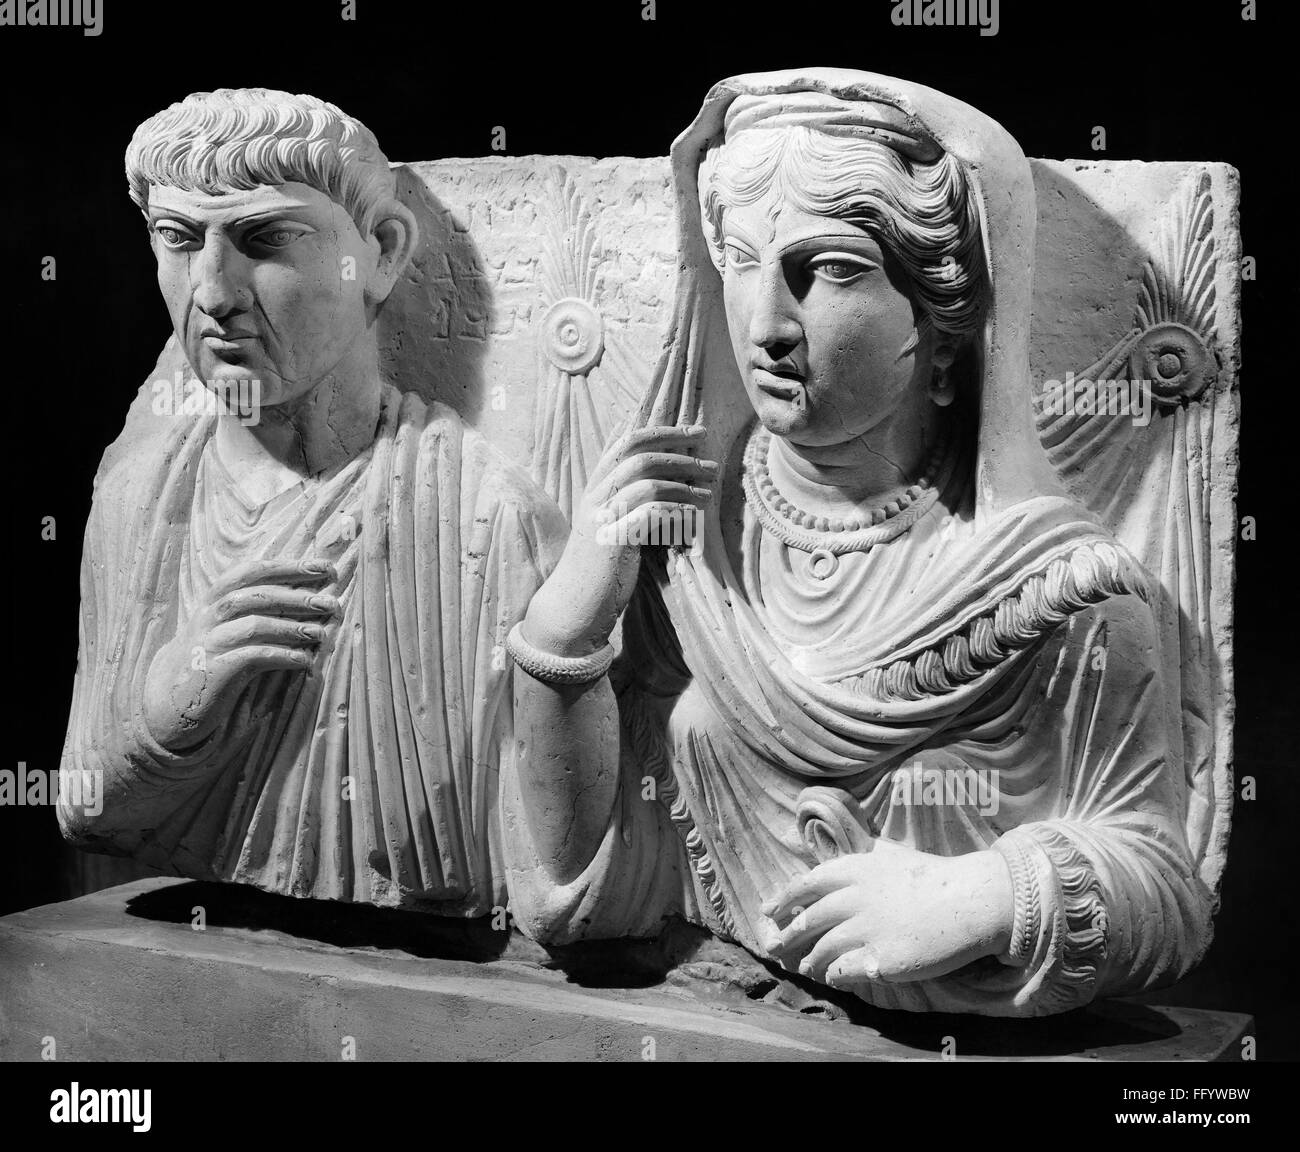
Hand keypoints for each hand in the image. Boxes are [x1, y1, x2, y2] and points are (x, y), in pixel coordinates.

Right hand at [143, 558, 339, 751]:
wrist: (167, 702)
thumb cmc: (209, 659)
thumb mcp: (225, 628)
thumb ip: (256, 610)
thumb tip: (310, 596)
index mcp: (214, 599)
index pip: (253, 572)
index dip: (289, 566)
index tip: (324, 567)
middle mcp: (209, 616)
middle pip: (258, 595)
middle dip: (298, 596)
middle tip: (330, 603)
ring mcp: (209, 642)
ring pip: (256, 624)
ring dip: (293, 627)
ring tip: (321, 633)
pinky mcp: (213, 671)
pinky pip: (253, 658)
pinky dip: (283, 656)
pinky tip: (305, 660)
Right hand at [522, 424, 716, 656]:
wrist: (572, 608)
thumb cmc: (598, 568)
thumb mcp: (612, 525)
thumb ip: (628, 498)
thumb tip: (659, 480)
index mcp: (596, 488)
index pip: (627, 442)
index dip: (663, 433)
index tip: (695, 432)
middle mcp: (596, 496)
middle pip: (638, 454)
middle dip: (678, 451)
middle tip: (709, 460)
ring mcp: (602, 517)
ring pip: (645, 481)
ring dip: (683, 484)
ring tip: (707, 493)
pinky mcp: (612, 540)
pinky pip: (649, 512)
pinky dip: (675, 511)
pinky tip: (692, 518)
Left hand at [761, 843, 1014, 986]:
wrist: (970, 899)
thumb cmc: (930, 875)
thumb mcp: (886, 853)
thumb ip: (856, 856)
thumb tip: (826, 856)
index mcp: (852, 870)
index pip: (804, 885)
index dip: (782, 899)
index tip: (768, 911)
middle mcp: (853, 898)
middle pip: (808, 921)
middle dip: (788, 937)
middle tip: (777, 948)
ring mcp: (866, 929)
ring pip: (822, 950)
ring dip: (811, 961)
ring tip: (808, 968)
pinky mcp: (881, 958)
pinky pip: (844, 971)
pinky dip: (834, 974)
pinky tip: (836, 976)